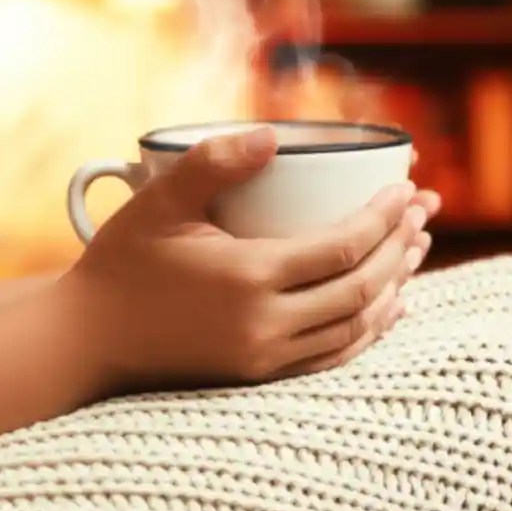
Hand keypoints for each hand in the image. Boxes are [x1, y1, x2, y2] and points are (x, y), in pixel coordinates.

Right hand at [59, 126, 430, 392]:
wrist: (87, 341)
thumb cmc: (121, 262)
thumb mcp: (157, 203)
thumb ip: (212, 163)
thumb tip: (271, 133)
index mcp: (247, 277)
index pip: (342, 248)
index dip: (383, 219)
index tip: (408, 191)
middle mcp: (264, 324)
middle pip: (361, 288)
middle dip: (400, 248)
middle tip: (424, 214)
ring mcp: (264, 357)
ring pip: (355, 326)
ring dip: (393, 287)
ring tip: (416, 250)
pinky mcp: (259, 377)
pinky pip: (333, 357)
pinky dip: (370, 331)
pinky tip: (390, 307)